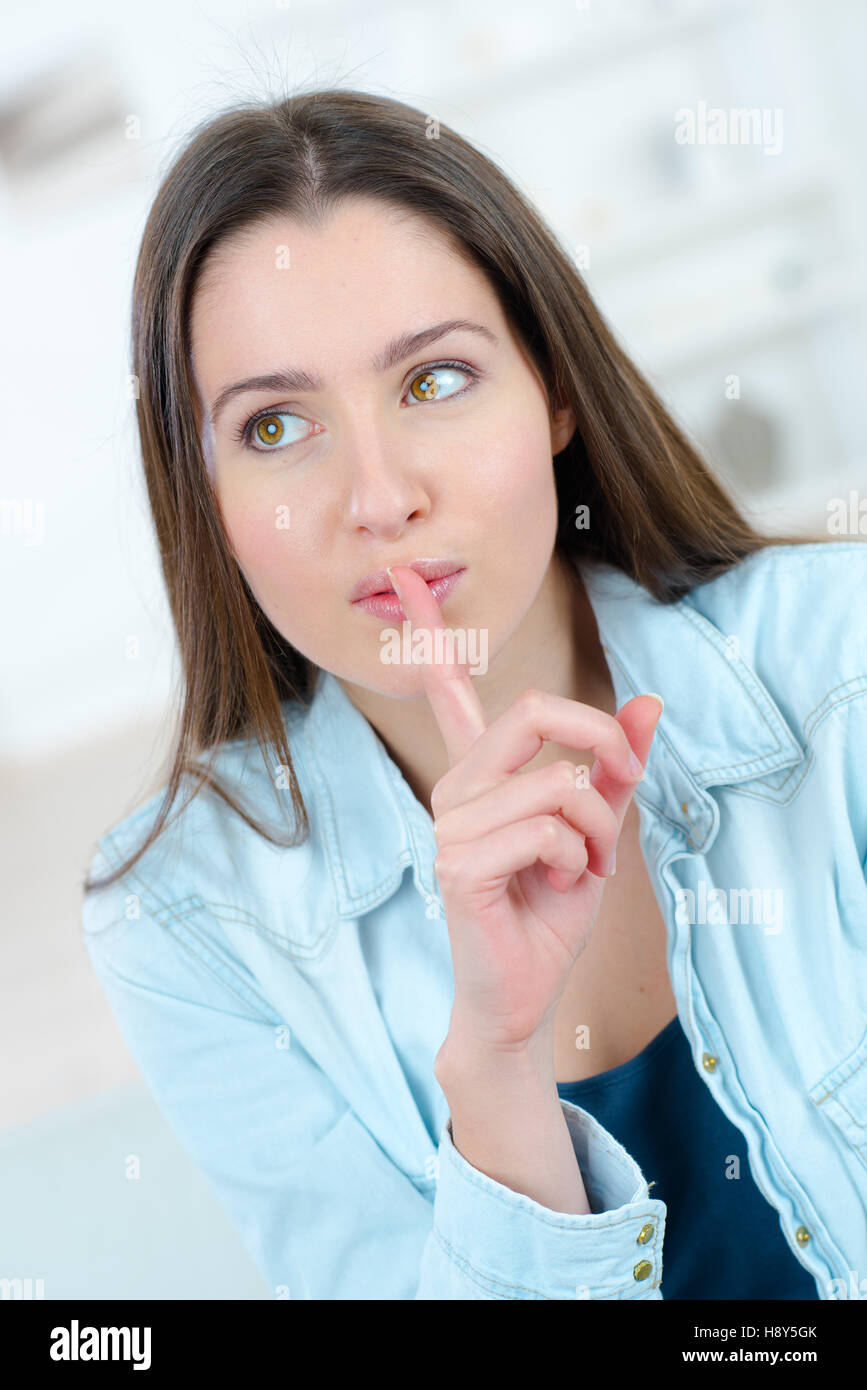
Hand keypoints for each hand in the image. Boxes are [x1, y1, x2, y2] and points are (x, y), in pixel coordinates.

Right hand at [387, 563, 662, 1057]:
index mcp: (483, 776)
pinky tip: (559, 887)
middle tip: (629, 781)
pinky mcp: (459, 865)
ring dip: (598, 828)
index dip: (432, 634)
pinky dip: (578, 858)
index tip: (405, 576)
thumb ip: (613, 768)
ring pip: (559, 782)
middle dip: (603, 740)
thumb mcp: (597, 832)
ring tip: (584, 866)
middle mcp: (457, 790)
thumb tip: (646, 701)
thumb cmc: (549, 916)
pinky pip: (547, 828)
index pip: (452, 693)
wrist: (525, 997)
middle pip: (535, 711)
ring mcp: (452, 826)